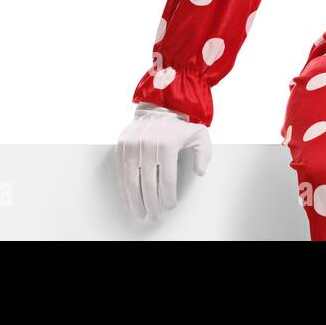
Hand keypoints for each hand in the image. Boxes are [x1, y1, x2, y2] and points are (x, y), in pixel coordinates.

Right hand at [116, 104, 211, 220]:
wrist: (158, 108)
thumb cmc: (180, 126)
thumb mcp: (199, 134)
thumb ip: (204, 154)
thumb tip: (200, 172)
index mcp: (168, 144)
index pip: (167, 179)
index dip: (168, 196)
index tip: (170, 206)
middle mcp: (148, 144)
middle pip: (149, 184)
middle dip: (152, 204)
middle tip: (155, 216)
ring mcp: (132, 146)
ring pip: (132, 182)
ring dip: (136, 202)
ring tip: (142, 213)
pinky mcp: (121, 147)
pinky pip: (121, 174)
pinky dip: (125, 190)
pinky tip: (130, 201)